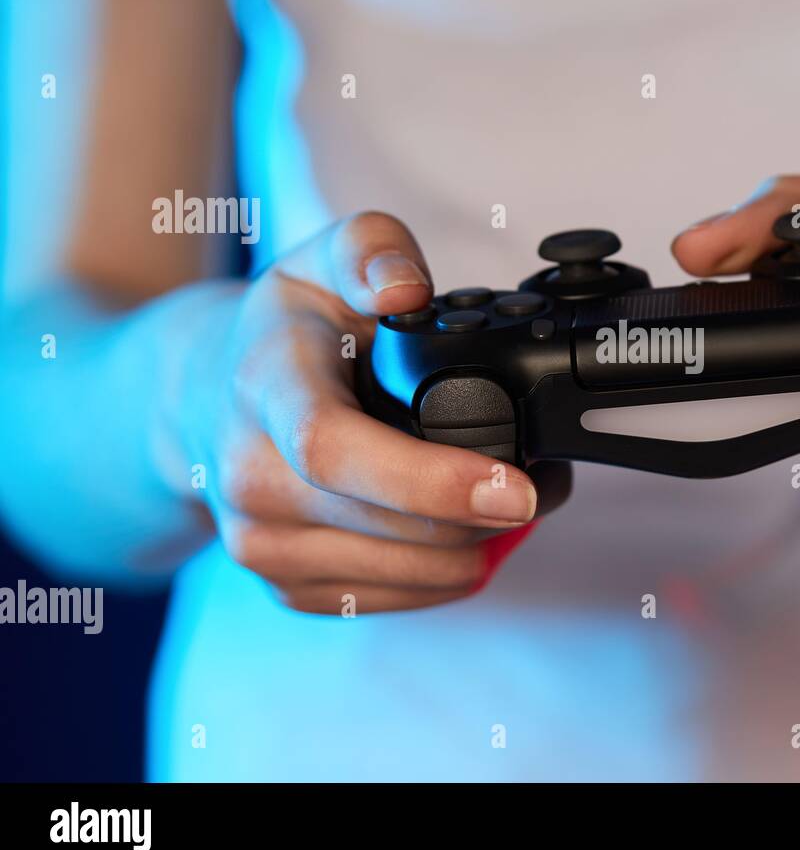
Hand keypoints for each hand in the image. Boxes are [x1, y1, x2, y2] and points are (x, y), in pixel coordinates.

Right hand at [173, 212, 567, 612]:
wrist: (203, 401)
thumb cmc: (283, 332)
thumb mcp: (320, 260)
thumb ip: (369, 248)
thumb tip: (407, 286)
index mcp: (264, 391)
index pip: (334, 451)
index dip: (431, 480)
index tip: (515, 489)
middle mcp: (251, 479)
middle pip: (392, 528)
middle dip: (490, 512)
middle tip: (545, 480)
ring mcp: (264, 545)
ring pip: (410, 575)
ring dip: (482, 544)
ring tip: (509, 495)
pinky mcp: (289, 587)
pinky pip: (399, 600)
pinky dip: (448, 570)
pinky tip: (459, 524)